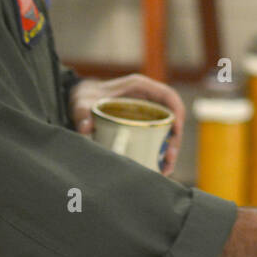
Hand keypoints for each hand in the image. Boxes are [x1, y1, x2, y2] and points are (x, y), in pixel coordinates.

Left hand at [69, 74, 185, 174]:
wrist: (80, 100)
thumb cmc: (85, 96)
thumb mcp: (82, 102)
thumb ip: (82, 112)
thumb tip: (85, 128)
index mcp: (140, 87)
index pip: (168, 96)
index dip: (177, 113)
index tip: (176, 132)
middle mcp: (148, 99)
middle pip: (172, 118)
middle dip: (175, 139)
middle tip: (169, 158)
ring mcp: (147, 113)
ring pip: (167, 131)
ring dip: (169, 149)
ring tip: (166, 169)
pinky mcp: (143, 125)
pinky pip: (157, 138)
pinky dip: (160, 153)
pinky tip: (158, 168)